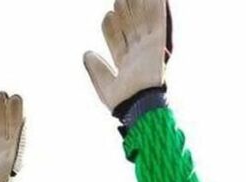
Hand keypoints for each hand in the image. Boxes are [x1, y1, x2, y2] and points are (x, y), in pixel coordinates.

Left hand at [83, 0, 169, 114]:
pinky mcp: (158, 44)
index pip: (118, 40)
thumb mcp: (104, 85)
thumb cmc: (123, 103)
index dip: (112, 28)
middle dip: (125, 12)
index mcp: (127, 63)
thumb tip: (87, 54)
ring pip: (142, 20)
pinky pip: (158, 20)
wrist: (138, 107)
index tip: (107, 16)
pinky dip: (157, 6)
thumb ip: (96, 69)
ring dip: (137, 5)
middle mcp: (138, 53)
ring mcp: (148, 47)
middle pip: (130, 27)